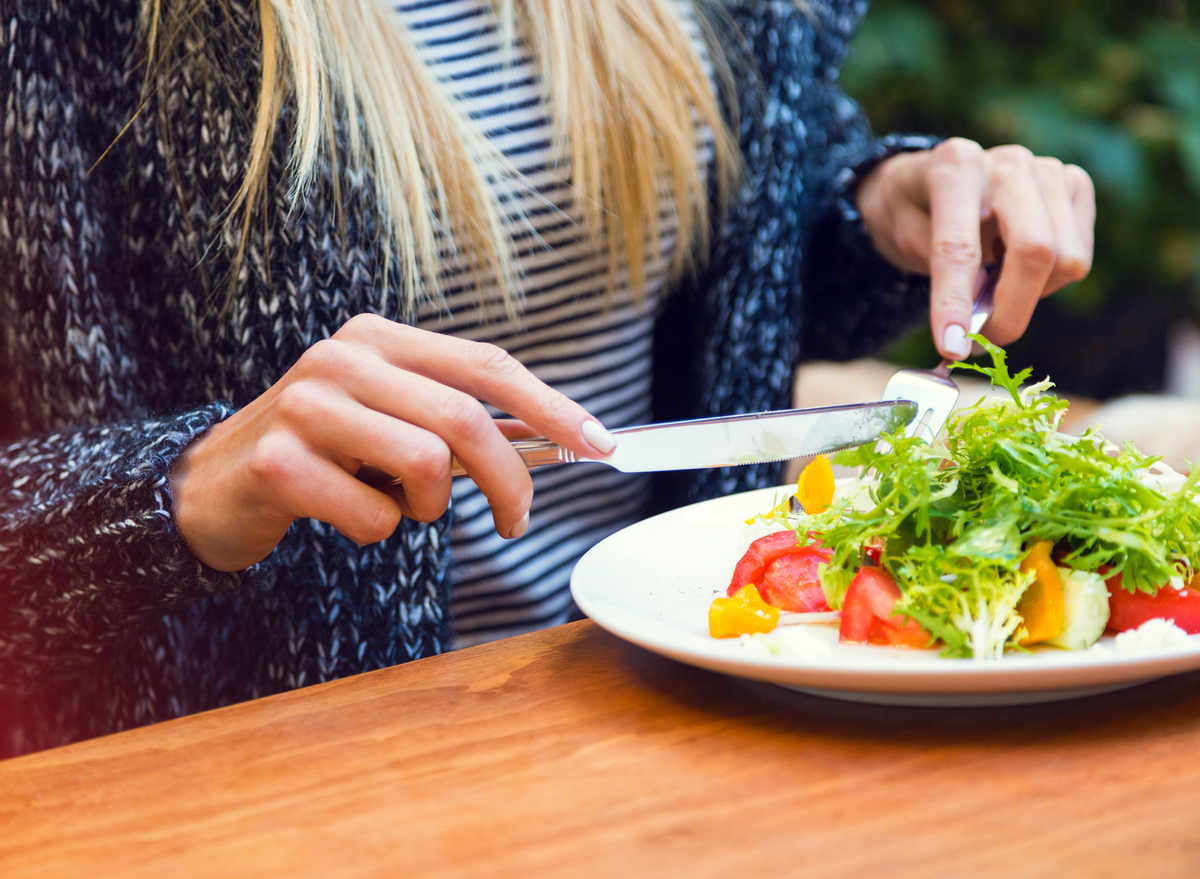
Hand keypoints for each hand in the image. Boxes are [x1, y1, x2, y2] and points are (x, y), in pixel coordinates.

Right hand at [169, 315, 616, 571]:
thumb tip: (554, 439)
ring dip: (428, 508)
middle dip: (509, 480)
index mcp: (378, 338)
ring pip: (425, 465)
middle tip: (515, 521)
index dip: (551, 405)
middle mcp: (342, 358)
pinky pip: (375, 516)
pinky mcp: (279, 462)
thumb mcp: (387, 418)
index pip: (485, 365)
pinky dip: (378, 531)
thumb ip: (454, 418)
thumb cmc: (323, 452)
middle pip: (465, 418)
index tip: (600, 444)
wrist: (214, 485)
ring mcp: (306, 405)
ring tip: (397, 505)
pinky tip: (346, 516)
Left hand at [855, 138, 1095, 359]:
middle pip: (1035, 251)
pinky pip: (1078, 258)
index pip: (959, 246)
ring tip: (994, 282)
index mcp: (955, 167)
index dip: (954, 302)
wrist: (934, 179)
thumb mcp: (902, 238)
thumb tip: (974, 321)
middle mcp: (1009, 163)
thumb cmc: (915, 211)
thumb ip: (937, 272)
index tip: (951, 346)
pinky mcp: (1077, 185)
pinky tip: (1016, 263)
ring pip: (1066, 260)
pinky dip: (1048, 280)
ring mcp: (1049, 170)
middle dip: (1010, 311)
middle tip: (981, 341)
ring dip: (1029, 294)